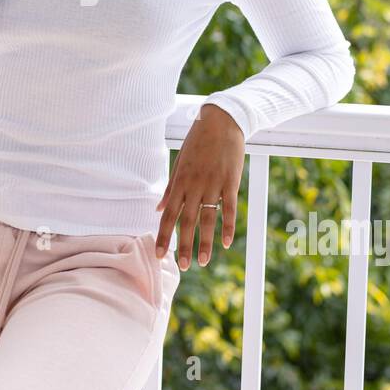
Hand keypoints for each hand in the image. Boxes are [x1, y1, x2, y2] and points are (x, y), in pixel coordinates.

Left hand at [154, 103, 244, 269]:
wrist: (221, 122)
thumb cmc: (198, 142)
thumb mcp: (179, 163)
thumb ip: (170, 188)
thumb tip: (159, 207)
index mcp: (179, 182)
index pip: (168, 214)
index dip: (163, 235)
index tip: (158, 254)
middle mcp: (194, 186)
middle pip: (186, 221)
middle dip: (182, 245)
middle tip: (182, 267)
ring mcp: (213, 185)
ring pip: (207, 219)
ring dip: (204, 242)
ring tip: (201, 262)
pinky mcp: (230, 182)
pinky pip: (228, 208)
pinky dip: (228, 226)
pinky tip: (227, 243)